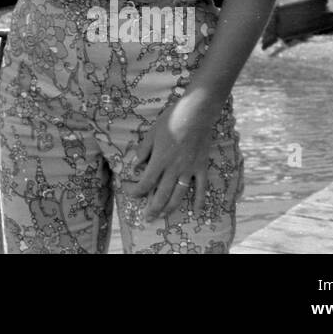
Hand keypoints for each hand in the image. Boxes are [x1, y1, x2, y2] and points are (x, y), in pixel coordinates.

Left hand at [128, 88, 218, 219]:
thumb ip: (143, 151)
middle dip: (153, 208)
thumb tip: (134, 167)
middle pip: (161, 194)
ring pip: (179, 195)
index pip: (146, 182)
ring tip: (164, 216)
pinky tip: (196, 211)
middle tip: (147, 219)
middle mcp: (174, 169)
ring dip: (170, 208)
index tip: (131, 195)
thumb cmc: (171, 120)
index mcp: (160, 160)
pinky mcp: (201, 168)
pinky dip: (199, 200)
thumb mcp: (151, 133)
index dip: (137, 191)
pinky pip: (201, 188)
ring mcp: (189, 170)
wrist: (196, 114)